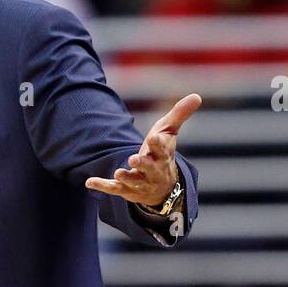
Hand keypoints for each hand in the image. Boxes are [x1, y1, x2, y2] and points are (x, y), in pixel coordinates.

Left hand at [86, 93, 200, 206]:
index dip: (158, 144)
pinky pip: (115, 189)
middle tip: (134, 159)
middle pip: (149, 167)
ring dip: (126, 177)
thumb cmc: (162, 152)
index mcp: (163, 155)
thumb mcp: (169, 131)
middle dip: (143, 164)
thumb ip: (180, 114)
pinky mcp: (127, 190)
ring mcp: (140, 182)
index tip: (154, 137)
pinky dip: (103, 186)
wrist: (162, 186)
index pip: (162, 149)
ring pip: (134, 181)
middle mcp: (153, 170)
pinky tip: (90, 182)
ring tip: (117, 173)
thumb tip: (197, 95)